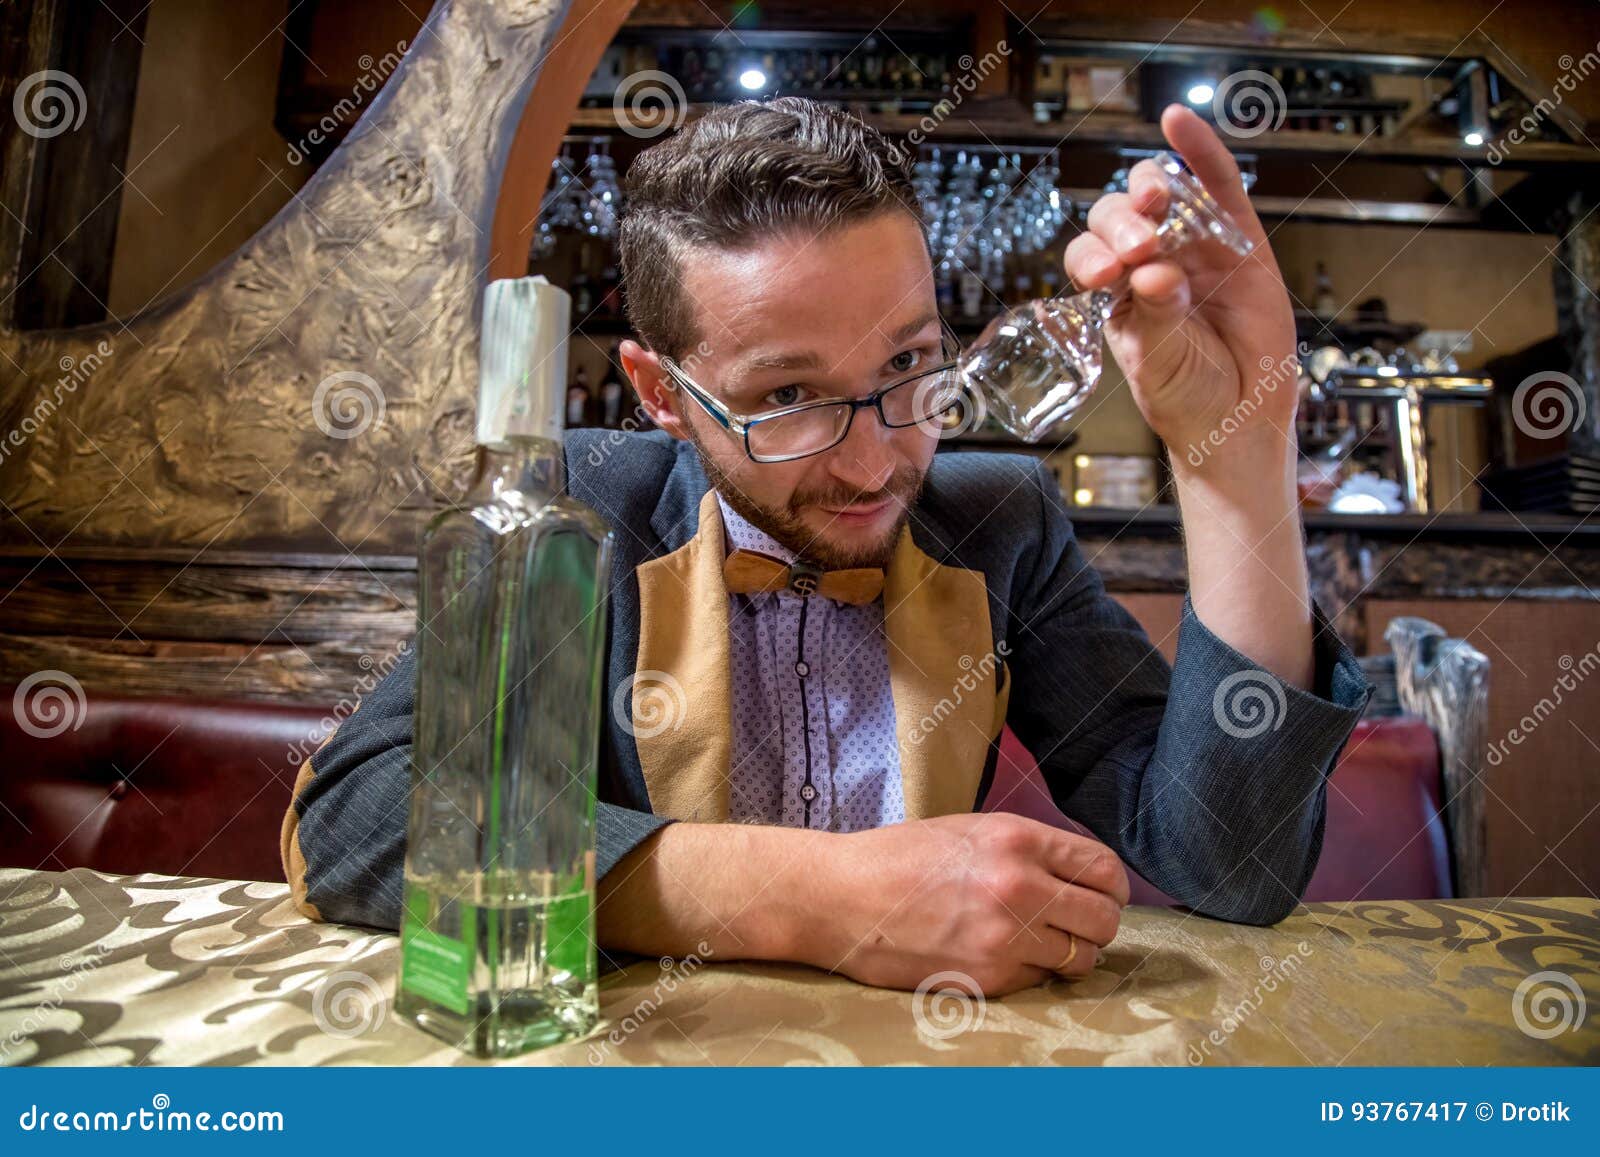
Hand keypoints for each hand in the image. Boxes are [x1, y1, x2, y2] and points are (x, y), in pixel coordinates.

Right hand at [805, 812, 1128, 995]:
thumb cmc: (902, 858)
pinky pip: (1038, 980)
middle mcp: (1019, 887)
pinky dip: (1030, 972)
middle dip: (1097, 924)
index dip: (1111, 886)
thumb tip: (1083, 876)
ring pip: (1080, 958)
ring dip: (1068, 953)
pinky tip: (997, 954)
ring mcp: (1005, 938)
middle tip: (1074, 923)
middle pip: (1105, 919)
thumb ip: (1031, 849)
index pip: (1104, 869)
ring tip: (1037, 942)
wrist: (841, 897)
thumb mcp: (973, 830)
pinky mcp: (987, 978)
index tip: (1101, 894)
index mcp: (1017, 839)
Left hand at [1063, 104, 1297, 477]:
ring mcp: (1191, 248)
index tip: (1105, 274)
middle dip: (1122, 226)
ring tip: (1154, 203)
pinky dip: (1198, 151)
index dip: (1091, 256)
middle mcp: (1147, 264)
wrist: (1240, 420)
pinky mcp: (1237, 239)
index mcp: (1114, 294)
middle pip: (1119, 219)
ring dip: (1150, 190)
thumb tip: (1155, 272)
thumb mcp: (1160, 362)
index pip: (1088, 256)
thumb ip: (1155, 316)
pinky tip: (1177, 121)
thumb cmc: (1189, 397)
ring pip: (1162, 196)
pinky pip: (1216, 185)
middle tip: (1139, 250)